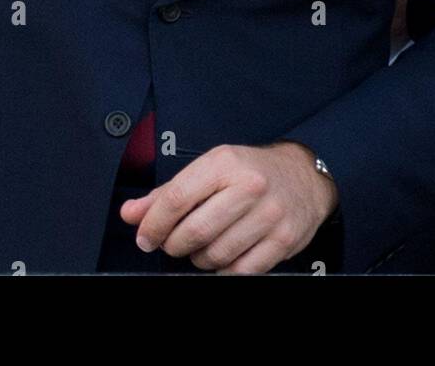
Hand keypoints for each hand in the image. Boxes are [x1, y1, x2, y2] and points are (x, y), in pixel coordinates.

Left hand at [119, 141, 337, 273]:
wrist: (303, 176)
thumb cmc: (249, 172)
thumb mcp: (209, 169)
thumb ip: (167, 193)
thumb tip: (131, 214)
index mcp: (224, 163)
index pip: (177, 198)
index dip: (154, 223)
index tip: (145, 236)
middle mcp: (249, 186)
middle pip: (195, 232)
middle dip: (174, 245)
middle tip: (173, 243)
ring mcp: (268, 215)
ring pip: (215, 255)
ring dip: (199, 259)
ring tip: (202, 246)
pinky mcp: (283, 240)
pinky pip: (241, 272)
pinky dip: (224, 271)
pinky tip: (222, 258)